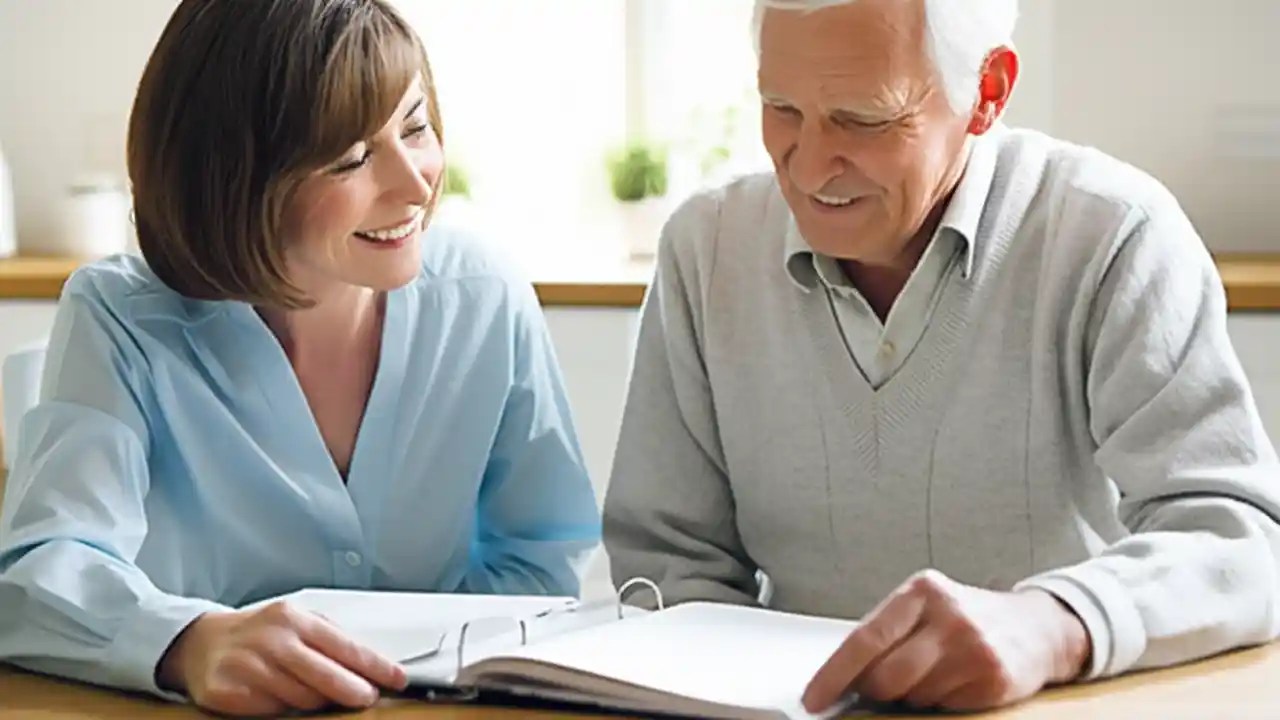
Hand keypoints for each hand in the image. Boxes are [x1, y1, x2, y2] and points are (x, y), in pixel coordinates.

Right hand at [157, 601, 408, 716]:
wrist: (201, 643)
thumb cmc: (260, 634)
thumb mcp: (295, 623)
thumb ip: (330, 640)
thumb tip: (371, 666)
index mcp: (294, 619)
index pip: (345, 646)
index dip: (376, 666)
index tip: (397, 679)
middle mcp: (271, 641)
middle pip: (327, 677)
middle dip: (354, 691)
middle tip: (367, 699)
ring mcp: (248, 667)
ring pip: (302, 699)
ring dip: (317, 702)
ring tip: (315, 693)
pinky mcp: (228, 693)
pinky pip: (273, 711)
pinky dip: (283, 709)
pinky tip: (280, 697)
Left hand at [802, 570, 1089, 712]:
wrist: (1037, 628)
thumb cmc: (964, 619)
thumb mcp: (924, 609)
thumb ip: (885, 635)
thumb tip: (839, 678)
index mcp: (921, 590)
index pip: (865, 638)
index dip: (834, 674)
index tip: (813, 699)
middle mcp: (948, 615)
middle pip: (886, 675)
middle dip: (875, 689)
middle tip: (882, 686)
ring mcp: (973, 647)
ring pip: (913, 695)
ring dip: (911, 695)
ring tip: (933, 673)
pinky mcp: (993, 678)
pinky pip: (944, 706)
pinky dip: (940, 701)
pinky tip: (956, 681)